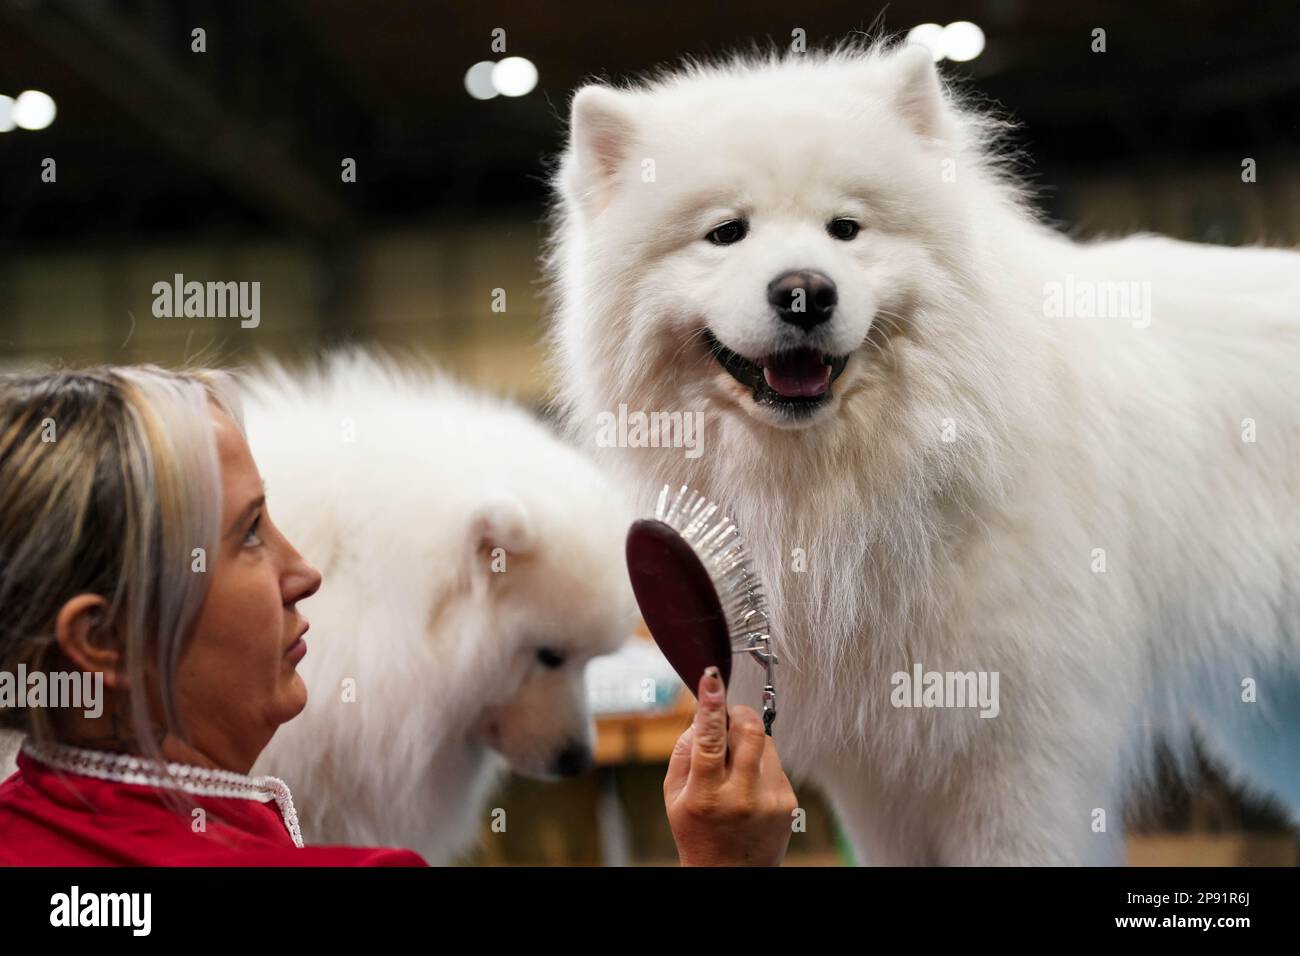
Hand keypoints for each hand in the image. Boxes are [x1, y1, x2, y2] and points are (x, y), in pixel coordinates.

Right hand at [663, 666, 797, 865]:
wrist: (730, 876)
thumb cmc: (697, 833)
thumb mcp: (674, 796)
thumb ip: (685, 751)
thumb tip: (704, 713)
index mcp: (707, 796)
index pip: (709, 740)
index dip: (710, 704)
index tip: (711, 677)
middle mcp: (742, 797)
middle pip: (749, 729)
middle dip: (736, 712)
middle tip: (724, 718)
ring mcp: (771, 800)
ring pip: (765, 741)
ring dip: (747, 741)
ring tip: (733, 768)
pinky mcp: (789, 801)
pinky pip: (775, 760)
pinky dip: (760, 761)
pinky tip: (748, 785)